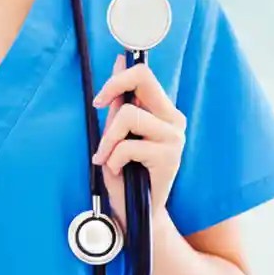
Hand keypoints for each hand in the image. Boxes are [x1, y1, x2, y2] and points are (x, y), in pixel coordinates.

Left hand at [90, 54, 186, 232]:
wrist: (137, 212)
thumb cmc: (126, 173)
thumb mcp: (117, 134)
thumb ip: (120, 102)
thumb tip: (119, 62)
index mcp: (163, 110)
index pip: (144, 74)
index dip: (118, 77)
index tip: (100, 97)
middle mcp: (173, 119)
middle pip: (143, 79)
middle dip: (113, 88)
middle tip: (98, 106)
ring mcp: (174, 137)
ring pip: (128, 116)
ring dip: (108, 140)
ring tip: (108, 158)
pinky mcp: (170, 157)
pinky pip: (128, 146)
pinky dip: (113, 159)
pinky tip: (118, 170)